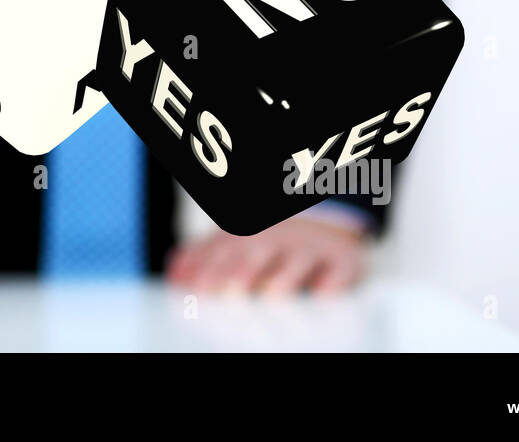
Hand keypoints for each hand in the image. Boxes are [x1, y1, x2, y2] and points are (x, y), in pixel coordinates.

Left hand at [166, 216, 365, 295]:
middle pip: (257, 253)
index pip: (223, 252)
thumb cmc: (266, 245)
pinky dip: (333, 282)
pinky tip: (324, 295)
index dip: (209, 269)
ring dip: (284, 277)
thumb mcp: (232, 244)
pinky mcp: (343, 261)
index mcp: (245, 237)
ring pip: (297, 260)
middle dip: (241, 271)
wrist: (321, 225)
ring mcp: (309, 249)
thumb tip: (174, 277)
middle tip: (229, 292)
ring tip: (271, 295)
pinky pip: (340, 270)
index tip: (196, 289)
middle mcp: (277, 240)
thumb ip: (201, 259)